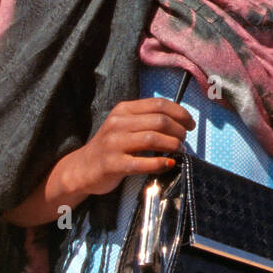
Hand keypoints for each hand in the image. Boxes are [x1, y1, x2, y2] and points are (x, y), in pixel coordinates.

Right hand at [57, 98, 194, 198]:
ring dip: (172, 145)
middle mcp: (118, 123)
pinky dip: (160, 163)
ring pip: (153, 138)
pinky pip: (142, 162)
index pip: (159, 104)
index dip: (180, 113)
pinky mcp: (113, 164)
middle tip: (184, 140)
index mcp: (123, 110)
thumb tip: (179, 121)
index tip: (190, 123)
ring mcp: (114, 143)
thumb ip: (146, 120)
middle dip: (179, 130)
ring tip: (179, 150)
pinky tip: (168, 164)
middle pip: (159, 121)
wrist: (82, 168)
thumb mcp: (124, 125)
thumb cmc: (110, 147)